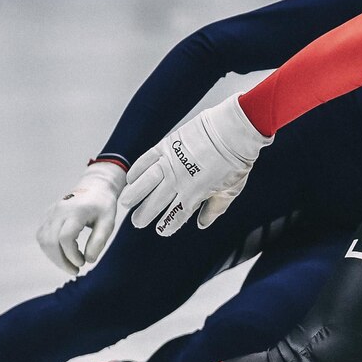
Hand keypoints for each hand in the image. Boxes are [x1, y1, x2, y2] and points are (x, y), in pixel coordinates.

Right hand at [36, 162, 125, 274]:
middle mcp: (59, 211)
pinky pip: (42, 236)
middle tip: (75, 270)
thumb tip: (89, 260)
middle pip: (50, 241)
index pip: (65, 238)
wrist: (94, 187)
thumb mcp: (108, 223)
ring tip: (70, 263)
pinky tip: (64, 253)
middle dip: (61, 261)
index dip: (71, 255)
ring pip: (43, 240)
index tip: (83, 262)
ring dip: (54, 257)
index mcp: (76, 211)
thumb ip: (99, 241)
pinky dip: (50, 249)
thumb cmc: (103, 206)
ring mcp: (51, 213)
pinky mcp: (47, 216)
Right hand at [119, 94, 271, 235]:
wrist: (233, 131)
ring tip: (125, 203)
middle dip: (145, 214)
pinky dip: (136, 170)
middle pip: (156, 202)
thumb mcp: (230, 191)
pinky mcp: (167, 145)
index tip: (162, 230)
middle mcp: (178, 181)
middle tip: (138, 222)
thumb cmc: (235, 161)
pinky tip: (130, 179)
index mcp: (194, 194)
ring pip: (145, 183)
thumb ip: (215, 209)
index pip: (176, 215)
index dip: (168, 225)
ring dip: (134, 195)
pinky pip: (146, 160)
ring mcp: (170, 163)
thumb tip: (201, 223)